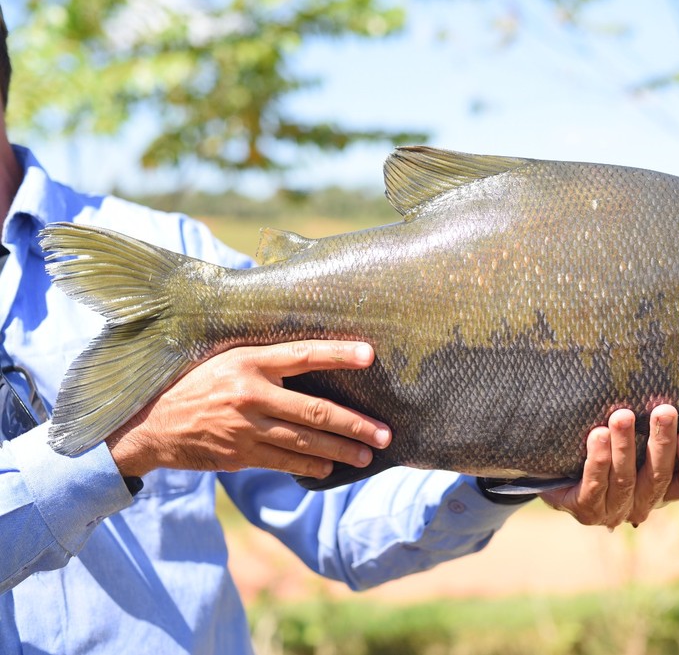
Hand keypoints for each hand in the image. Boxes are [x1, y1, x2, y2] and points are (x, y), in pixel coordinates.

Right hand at [105, 340, 390, 478]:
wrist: (150, 425)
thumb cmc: (197, 384)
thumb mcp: (226, 358)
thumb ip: (265, 360)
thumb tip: (312, 356)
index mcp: (249, 361)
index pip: (303, 355)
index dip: (339, 354)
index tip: (371, 355)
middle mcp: (250, 393)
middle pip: (316, 411)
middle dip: (356, 425)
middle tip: (385, 433)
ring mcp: (246, 427)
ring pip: (306, 442)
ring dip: (342, 450)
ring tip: (368, 454)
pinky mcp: (240, 455)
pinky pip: (285, 462)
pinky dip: (312, 465)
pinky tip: (330, 467)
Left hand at [540, 405, 678, 528]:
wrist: (561, 478)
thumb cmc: (606, 451)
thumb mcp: (634, 442)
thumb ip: (650, 427)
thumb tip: (667, 387)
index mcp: (661, 490)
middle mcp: (642, 505)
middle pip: (658, 477)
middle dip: (662, 442)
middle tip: (664, 411)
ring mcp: (614, 510)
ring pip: (625, 479)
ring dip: (625, 446)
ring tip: (622, 416)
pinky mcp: (587, 510)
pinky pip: (595, 485)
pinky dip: (599, 459)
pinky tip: (598, 435)